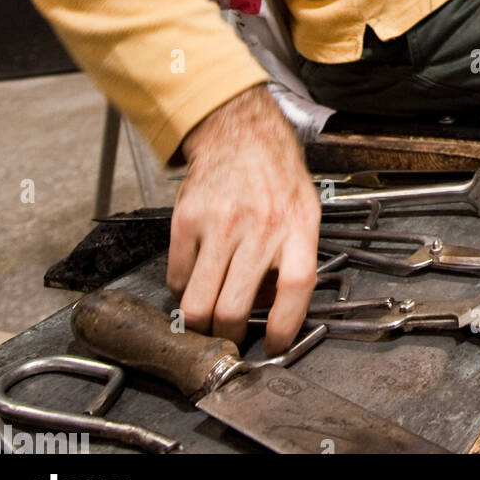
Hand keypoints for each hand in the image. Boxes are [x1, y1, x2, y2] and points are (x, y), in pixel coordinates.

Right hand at [167, 85, 319, 356]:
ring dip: (199, 322)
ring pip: (197, 304)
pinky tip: (195, 276)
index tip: (273, 346)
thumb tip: (272, 311)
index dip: (284, 327)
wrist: (240, 134)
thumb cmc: (276, 175)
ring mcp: (220, 223)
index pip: (296, 288)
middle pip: (233, 308)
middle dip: (227, 338)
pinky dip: (182, 288)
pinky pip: (176, 277)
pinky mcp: (186, 220)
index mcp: (297, 225)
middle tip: (228, 338)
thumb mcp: (304, 210)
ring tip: (206, 317)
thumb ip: (295, 258)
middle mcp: (259, 225)